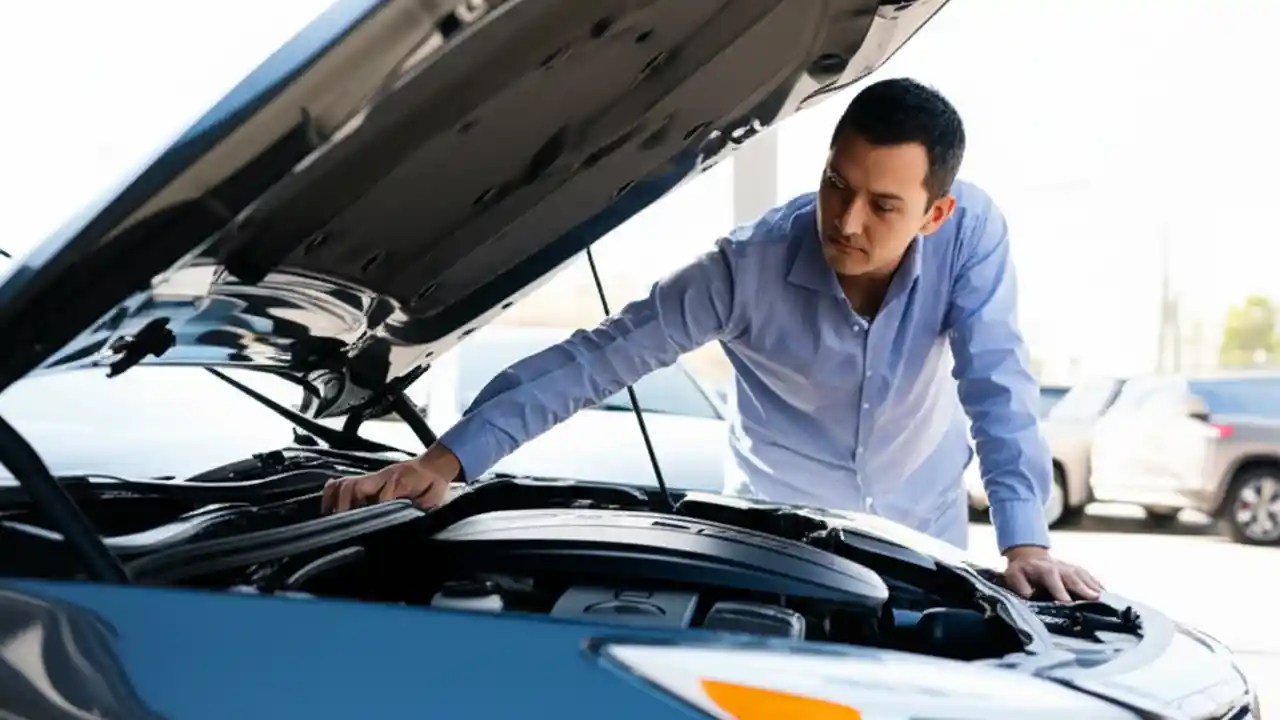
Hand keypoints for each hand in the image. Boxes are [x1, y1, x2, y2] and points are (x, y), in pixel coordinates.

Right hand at [321, 443, 461, 513]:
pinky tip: (328, 505)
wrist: (434, 464)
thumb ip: (419, 508)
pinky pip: (347, 481)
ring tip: (328, 516)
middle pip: (356, 487)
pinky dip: (334, 491)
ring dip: (335, 498)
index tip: (365, 528)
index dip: (373, 512)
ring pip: (347, 483)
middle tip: (341, 524)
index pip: (382, 497)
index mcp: (400, 482)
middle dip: (346, 505)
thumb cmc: (433, 484)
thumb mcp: (431, 499)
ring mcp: (375, 476)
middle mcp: (383, 477)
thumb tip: (406, 521)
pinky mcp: (370, 478)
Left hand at [1001, 545, 1102, 602]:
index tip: (1067, 603)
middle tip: (1095, 600)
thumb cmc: (1021, 571)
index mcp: (1044, 570)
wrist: (1029, 556)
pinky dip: (1099, 586)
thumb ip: (1020, 586)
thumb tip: (1028, 596)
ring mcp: (1071, 568)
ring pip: (1085, 577)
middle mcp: (1060, 567)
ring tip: (1106, 600)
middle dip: (1084, 589)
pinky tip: (1108, 596)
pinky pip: (1090, 577)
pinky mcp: (1078, 570)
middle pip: (1073, 578)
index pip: (1054, 581)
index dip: (1060, 592)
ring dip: (1095, 588)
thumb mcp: (1014, 576)